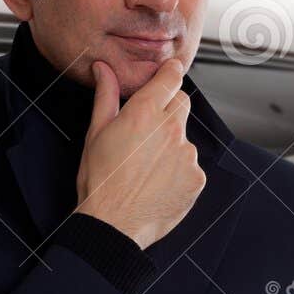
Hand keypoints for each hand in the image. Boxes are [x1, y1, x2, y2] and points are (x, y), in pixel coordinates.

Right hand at [74, 56, 205, 249]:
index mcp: (144, 113)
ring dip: (172, 145)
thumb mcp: (96, 133)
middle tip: (147, 132)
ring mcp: (187, 154)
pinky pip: (192, 166)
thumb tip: (104, 69)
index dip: (170, 73)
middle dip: (169, 109)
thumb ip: (105, 96)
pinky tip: (159, 183)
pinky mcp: (197, 177)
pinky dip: (179, 172)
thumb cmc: (100, 181)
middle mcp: (170, 129)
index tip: (169, 74)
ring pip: (185, 138)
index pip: (171, 77)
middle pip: (182, 103)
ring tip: (148, 168)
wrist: (112, 225)